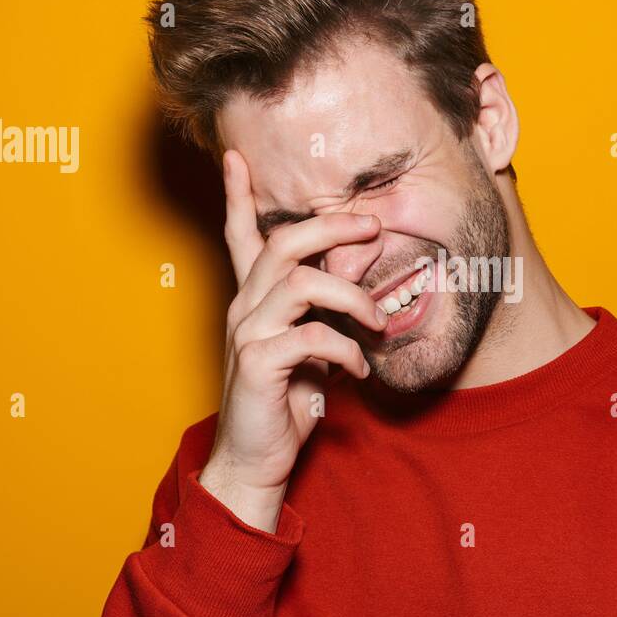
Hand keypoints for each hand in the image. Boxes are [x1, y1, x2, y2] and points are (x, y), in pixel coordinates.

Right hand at [199, 149, 387, 529]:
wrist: (255, 460)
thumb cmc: (285, 401)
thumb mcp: (310, 347)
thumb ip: (325, 310)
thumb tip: (359, 271)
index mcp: (253, 298)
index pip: (239, 235)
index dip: (238, 195)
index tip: (237, 156)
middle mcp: (244, 307)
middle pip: (284, 243)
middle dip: (332, 226)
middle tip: (374, 227)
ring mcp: (248, 333)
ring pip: (301, 284)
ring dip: (353, 297)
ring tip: (380, 322)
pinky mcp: (258, 364)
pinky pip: (311, 337)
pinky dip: (346, 351)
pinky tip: (359, 372)